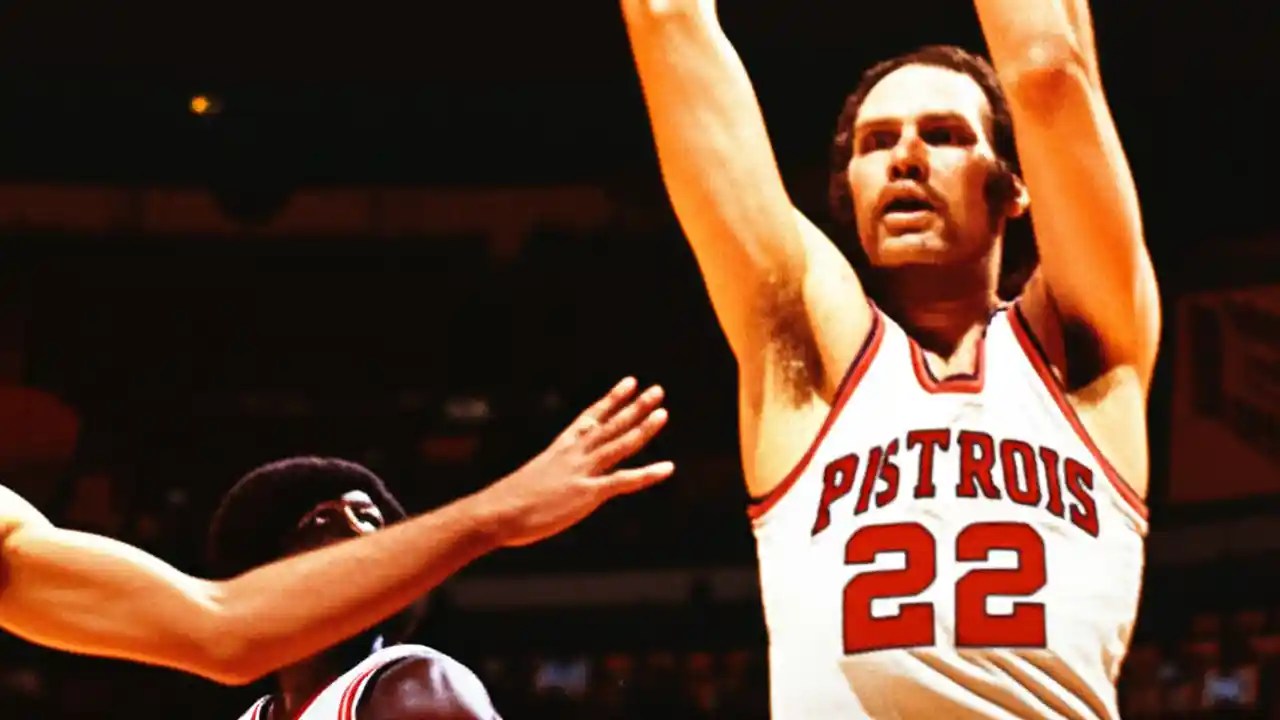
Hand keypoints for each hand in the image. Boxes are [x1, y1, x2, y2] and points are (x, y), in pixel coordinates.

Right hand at [474, 377, 672, 546]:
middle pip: (610, 425)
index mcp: (560, 448)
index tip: (630, 383)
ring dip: (643, 428)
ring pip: (619, 444)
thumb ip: (549, 477)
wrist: (496, 512)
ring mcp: (582, 472)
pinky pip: (623, 481)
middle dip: (635, 407)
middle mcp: (574, 454)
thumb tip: (553, 482)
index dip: (612, 399)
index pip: (591, 416)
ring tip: (663, 413)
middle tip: (657, 391)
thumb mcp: (532, 481)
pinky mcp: (587, 493)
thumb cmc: (507, 503)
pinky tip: (667, 467)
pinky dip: (647, 474)